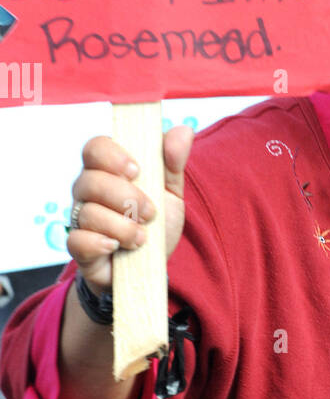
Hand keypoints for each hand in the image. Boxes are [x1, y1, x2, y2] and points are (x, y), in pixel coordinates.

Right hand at [66, 125, 194, 294]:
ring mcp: (80, 218)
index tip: (136, 170)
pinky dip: (100, 243)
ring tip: (142, 238)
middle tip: (150, 213)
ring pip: (88, 212)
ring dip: (122, 226)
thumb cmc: (155, 223)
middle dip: (125, 197)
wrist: (149, 268)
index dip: (112, 155)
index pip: (95, 147)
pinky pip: (77, 240)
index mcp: (108, 170)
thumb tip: (183, 130)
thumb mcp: (171, 192)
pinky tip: (117, 247)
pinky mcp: (79, 247)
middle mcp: (88, 190)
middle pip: (90, 180)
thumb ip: (174, 162)